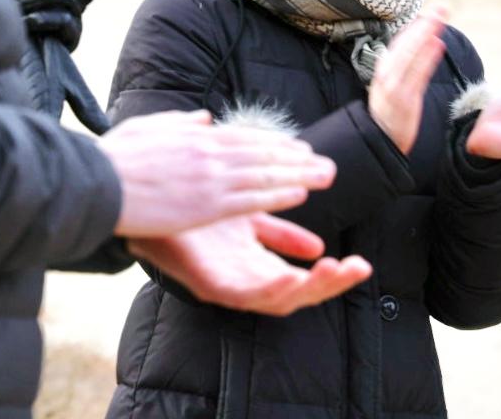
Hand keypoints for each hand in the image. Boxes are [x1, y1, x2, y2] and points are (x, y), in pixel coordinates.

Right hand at [96, 110, 337, 236]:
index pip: (245, 138)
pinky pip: (251, 200)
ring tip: (323, 177)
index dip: (274, 144)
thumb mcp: (148, 128)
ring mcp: (209, 179)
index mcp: (195, 137)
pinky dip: (278, 196)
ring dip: (297, 176)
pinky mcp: (205, 205)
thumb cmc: (113, 159)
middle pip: (262, 154)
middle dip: (296, 159)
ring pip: (264, 175)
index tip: (297, 148)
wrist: (96, 183)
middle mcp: (208, 153)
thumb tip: (203, 118)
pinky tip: (299, 196)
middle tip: (324, 163)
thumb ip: (179, 123)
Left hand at [130, 213, 371, 315]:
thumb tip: (311, 203)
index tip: (356, 261)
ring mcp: (227, 282)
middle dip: (330, 284)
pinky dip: (268, 290)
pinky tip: (289, 278)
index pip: (299, 276)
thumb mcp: (242, 208)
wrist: (140, 199)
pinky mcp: (208, 284)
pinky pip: (244, 296)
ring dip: (306, 289)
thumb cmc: (187, 205)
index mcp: (253, 261)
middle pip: (296, 292)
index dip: (329, 272)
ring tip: (332, 272)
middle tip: (359, 268)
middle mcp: (243, 276)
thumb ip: (274, 218)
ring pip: (276, 300)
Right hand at [367, 7, 447, 153]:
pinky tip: (437, 44)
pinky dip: (426, 58)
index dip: (416, 25)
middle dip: (424, 23)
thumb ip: (404, 67)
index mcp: (384, 68)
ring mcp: (394, 86)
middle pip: (407, 43)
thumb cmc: (389, 112)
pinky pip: (417, 75)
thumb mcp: (391, 85)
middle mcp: (387, 74)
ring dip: (427, 33)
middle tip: (442, 6)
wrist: (379, 141)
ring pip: (411, 54)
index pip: (401, 41)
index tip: (431, 11)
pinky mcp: (404, 100)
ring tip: (441, 18)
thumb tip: (422, 46)